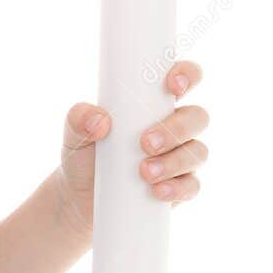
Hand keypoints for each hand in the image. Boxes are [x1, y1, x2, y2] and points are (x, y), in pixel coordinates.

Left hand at [57, 59, 209, 238]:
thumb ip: (79, 117)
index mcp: (154, 103)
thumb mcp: (74, 133)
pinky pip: (192, 185)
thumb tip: (100, 120)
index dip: (187, 75)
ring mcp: (181, 156)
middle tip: (145, 143)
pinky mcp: (181, 186)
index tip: (173, 85)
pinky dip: (177, 188)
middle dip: (176, 128)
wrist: (80, 198)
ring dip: (174, 161)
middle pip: (197, 116)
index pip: (185, 78)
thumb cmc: (85, 154)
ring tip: (144, 172)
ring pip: (198, 151)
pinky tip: (157, 191)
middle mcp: (174, 126)